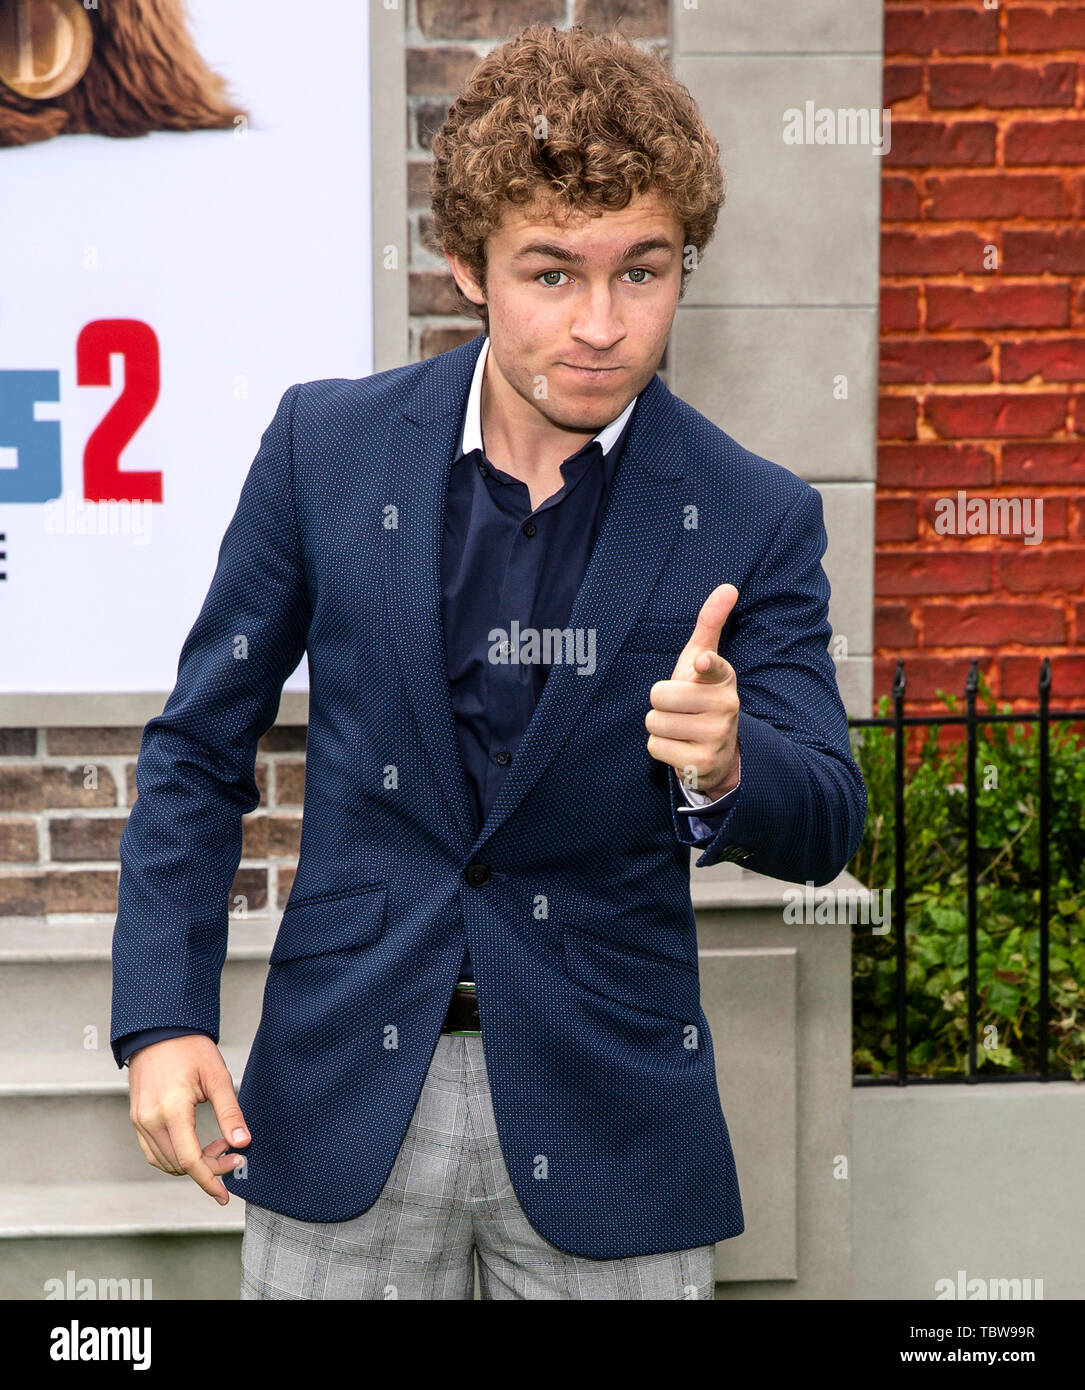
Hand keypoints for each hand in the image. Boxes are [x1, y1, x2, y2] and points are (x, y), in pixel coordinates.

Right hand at [128, 1035, 249, 1203]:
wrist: (159, 1031)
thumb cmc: (189, 1048)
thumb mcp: (217, 1077)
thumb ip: (230, 1113)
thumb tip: (242, 1143)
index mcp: (172, 1110)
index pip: (190, 1160)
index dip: (210, 1180)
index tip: (225, 1194)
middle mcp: (150, 1120)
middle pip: (179, 1165)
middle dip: (208, 1169)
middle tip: (232, 1154)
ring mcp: (140, 1121)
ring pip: (165, 1162)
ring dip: (191, 1164)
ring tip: (216, 1146)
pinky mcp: (137, 1119)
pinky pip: (154, 1151)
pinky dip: (175, 1157)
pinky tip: (195, 1145)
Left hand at [645, 583, 740, 798]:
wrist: (717, 751)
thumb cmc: (701, 695)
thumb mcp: (703, 660)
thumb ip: (711, 624)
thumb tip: (728, 586)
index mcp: (723, 678)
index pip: (714, 667)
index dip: (705, 665)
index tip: (701, 663)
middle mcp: (726, 707)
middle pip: (659, 695)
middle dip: (660, 702)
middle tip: (678, 708)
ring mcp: (716, 737)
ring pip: (654, 722)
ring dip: (659, 726)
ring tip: (679, 727)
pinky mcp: (702, 763)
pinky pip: (655, 747)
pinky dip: (660, 748)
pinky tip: (680, 747)